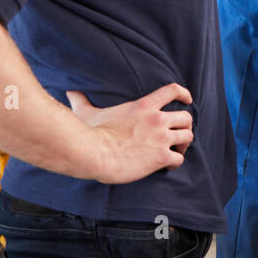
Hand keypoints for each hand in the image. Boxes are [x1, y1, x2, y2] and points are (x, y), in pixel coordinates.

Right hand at [67, 82, 193, 184]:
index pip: (172, 90)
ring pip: (187, 137)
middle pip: (186, 117)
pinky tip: (168, 166)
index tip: (187, 99)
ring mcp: (160, 138)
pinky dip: (176, 163)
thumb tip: (70, 92)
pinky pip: (179, 159)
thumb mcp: (87, 112)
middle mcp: (156, 119)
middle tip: (178, 135)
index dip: (184, 94)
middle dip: (185, 126)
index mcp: (143, 106)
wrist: (93, 154)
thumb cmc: (89, 134)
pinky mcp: (161, 157)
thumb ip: (81, 101)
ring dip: (184, 145)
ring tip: (176, 151)